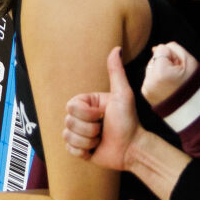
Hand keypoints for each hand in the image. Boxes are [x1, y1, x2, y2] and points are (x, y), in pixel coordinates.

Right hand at [63, 46, 142, 171]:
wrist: (132, 148)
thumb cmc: (129, 121)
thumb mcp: (122, 94)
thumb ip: (116, 71)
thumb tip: (117, 48)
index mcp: (87, 103)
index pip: (71, 106)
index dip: (86, 114)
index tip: (102, 114)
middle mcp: (81, 117)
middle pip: (68, 122)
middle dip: (89, 129)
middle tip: (103, 128)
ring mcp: (79, 133)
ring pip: (68, 136)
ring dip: (88, 140)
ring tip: (101, 139)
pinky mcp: (79, 149)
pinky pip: (69, 150)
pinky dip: (83, 151)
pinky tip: (94, 149)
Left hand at [139, 42, 197, 107]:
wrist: (193, 107)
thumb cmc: (193, 83)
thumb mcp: (189, 60)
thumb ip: (172, 47)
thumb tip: (155, 48)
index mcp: (161, 72)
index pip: (161, 49)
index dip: (173, 56)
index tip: (179, 67)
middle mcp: (150, 81)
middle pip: (154, 58)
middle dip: (164, 63)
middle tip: (176, 75)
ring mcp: (146, 88)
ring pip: (151, 67)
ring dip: (160, 70)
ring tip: (172, 81)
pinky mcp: (145, 93)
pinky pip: (149, 77)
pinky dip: (157, 78)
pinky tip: (167, 85)